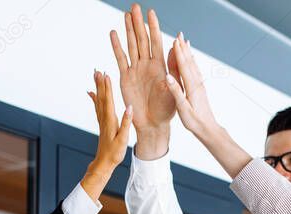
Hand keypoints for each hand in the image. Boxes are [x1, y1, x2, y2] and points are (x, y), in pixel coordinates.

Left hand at [80, 70, 132, 201]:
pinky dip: (94, 98)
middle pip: (101, 97)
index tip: (106, 74)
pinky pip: (97, 107)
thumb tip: (129, 108)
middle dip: (100, 83)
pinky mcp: (102, 123)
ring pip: (98, 100)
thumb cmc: (114, 153)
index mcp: (110, 120)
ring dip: (97, 87)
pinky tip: (91, 93)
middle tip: (97, 70)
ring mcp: (102, 120)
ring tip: (95, 76)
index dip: (107, 87)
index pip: (108, 101)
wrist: (104, 162)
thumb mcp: (123, 139)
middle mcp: (104, 118)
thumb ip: (126, 123)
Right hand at [110, 4, 173, 157]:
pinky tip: (114, 34)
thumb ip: (174, 69)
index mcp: (160, 66)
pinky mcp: (126, 78)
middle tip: (135, 7)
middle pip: (142, 39)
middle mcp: (147, 65)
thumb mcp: (174, 88)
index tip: (151, 12)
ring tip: (126, 15)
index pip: (156, 42)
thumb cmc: (166, 110)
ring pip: (131, 46)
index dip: (153, 27)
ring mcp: (136, 70)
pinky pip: (121, 59)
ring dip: (128, 30)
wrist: (153, 124)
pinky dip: (117, 46)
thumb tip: (175, 49)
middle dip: (138, 23)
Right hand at [162, 33, 219, 140]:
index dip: (179, 53)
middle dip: (183, 48)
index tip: (174, 40)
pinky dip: (191, 62)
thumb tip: (168, 77)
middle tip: (179, 34)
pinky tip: (191, 59)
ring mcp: (199, 85)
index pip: (184, 66)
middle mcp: (197, 83)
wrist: (208, 129)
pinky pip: (195, 71)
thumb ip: (176, 92)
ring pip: (192, 65)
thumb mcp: (183, 109)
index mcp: (192, 87)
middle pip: (189, 62)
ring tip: (184, 41)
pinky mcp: (200, 89)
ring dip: (188, 52)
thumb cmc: (194, 122)